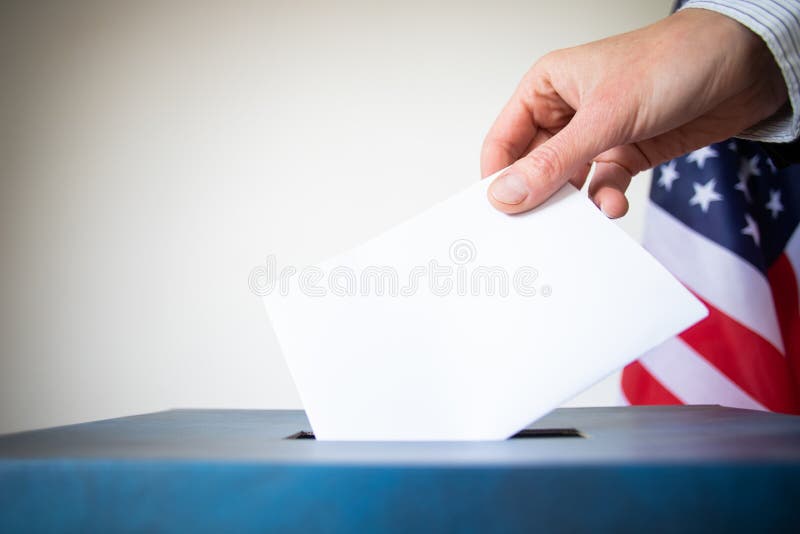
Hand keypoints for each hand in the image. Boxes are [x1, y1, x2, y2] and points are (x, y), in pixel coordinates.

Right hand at [481, 8, 787, 216]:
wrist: (746, 65)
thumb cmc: (674, 62)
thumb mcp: (606, 116)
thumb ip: (555, 161)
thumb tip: (507, 195)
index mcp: (546, 87)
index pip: (504, 140)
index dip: (498, 178)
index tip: (499, 214)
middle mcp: (567, 112)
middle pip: (533, 166)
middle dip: (539, 196)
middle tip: (538, 227)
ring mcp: (596, 135)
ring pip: (568, 182)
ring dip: (575, 203)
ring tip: (581, 217)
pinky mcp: (625, 153)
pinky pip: (602, 186)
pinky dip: (605, 200)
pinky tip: (614, 203)